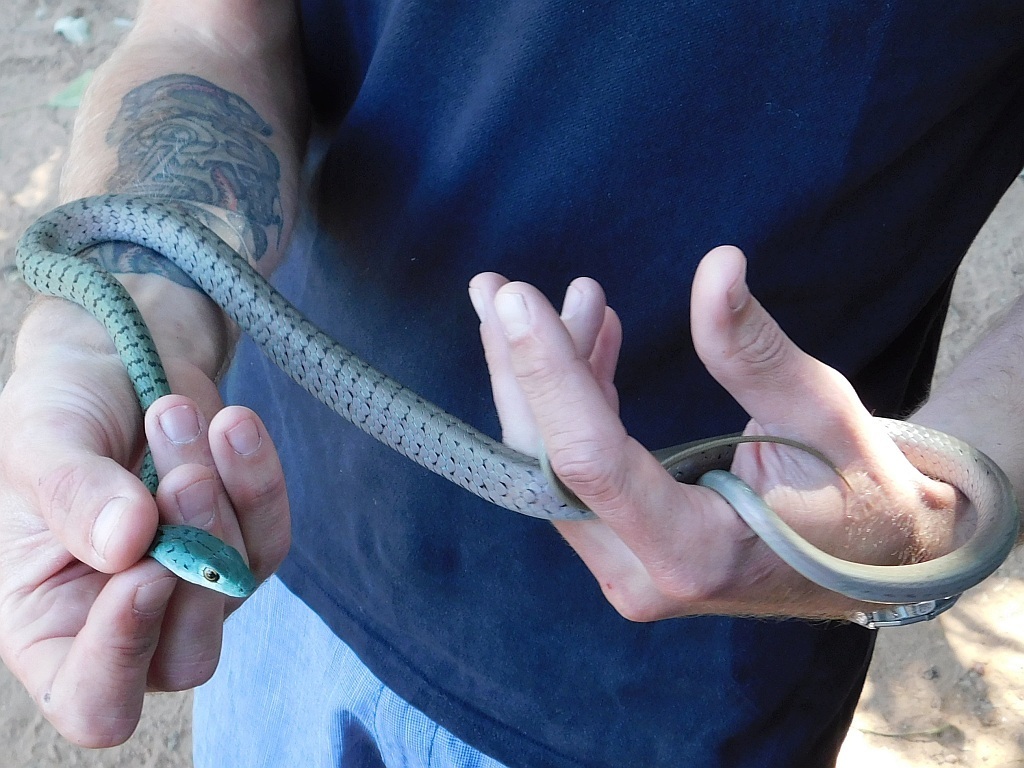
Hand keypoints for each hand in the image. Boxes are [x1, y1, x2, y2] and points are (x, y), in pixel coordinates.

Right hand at [0, 298, 288, 746]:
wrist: (115, 360)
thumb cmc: (58, 409)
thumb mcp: (41, 441)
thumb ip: (73, 495)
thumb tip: (128, 545)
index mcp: (47, 623)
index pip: (92, 698)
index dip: (123, 656)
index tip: (143, 571)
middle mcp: (125, 621)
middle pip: (188, 658)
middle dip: (194, 564)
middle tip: (179, 477)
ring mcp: (190, 587)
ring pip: (236, 589)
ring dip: (220, 502)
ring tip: (177, 415)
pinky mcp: (239, 546)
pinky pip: (271, 537)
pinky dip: (258, 481)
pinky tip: (234, 424)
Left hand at [469, 246, 962, 619]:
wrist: (876, 558)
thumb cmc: (862, 490)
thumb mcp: (821, 415)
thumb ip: (756, 350)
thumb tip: (717, 264)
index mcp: (694, 552)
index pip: (589, 459)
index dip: (546, 372)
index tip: (514, 297)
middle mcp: (642, 574)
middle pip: (549, 466)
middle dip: (519, 370)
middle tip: (498, 288)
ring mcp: (626, 568)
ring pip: (550, 470)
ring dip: (540, 383)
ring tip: (541, 300)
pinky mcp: (624, 548)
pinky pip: (575, 473)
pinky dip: (574, 405)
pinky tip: (591, 341)